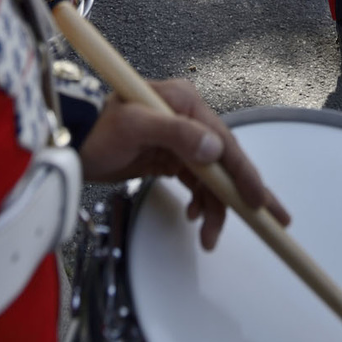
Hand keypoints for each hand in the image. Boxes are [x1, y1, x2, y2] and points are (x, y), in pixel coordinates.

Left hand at [79, 78, 290, 250]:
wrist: (70, 143)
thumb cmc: (98, 130)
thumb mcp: (134, 127)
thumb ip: (175, 133)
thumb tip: (214, 149)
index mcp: (186, 102)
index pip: (224, 142)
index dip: (244, 174)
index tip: (259, 202)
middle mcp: (188, 117)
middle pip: (225, 160)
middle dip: (243, 194)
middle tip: (272, 221)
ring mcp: (180, 138)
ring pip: (211, 177)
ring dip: (214, 208)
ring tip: (208, 239)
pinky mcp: (170, 156)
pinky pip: (196, 182)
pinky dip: (200, 202)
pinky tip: (195, 218)